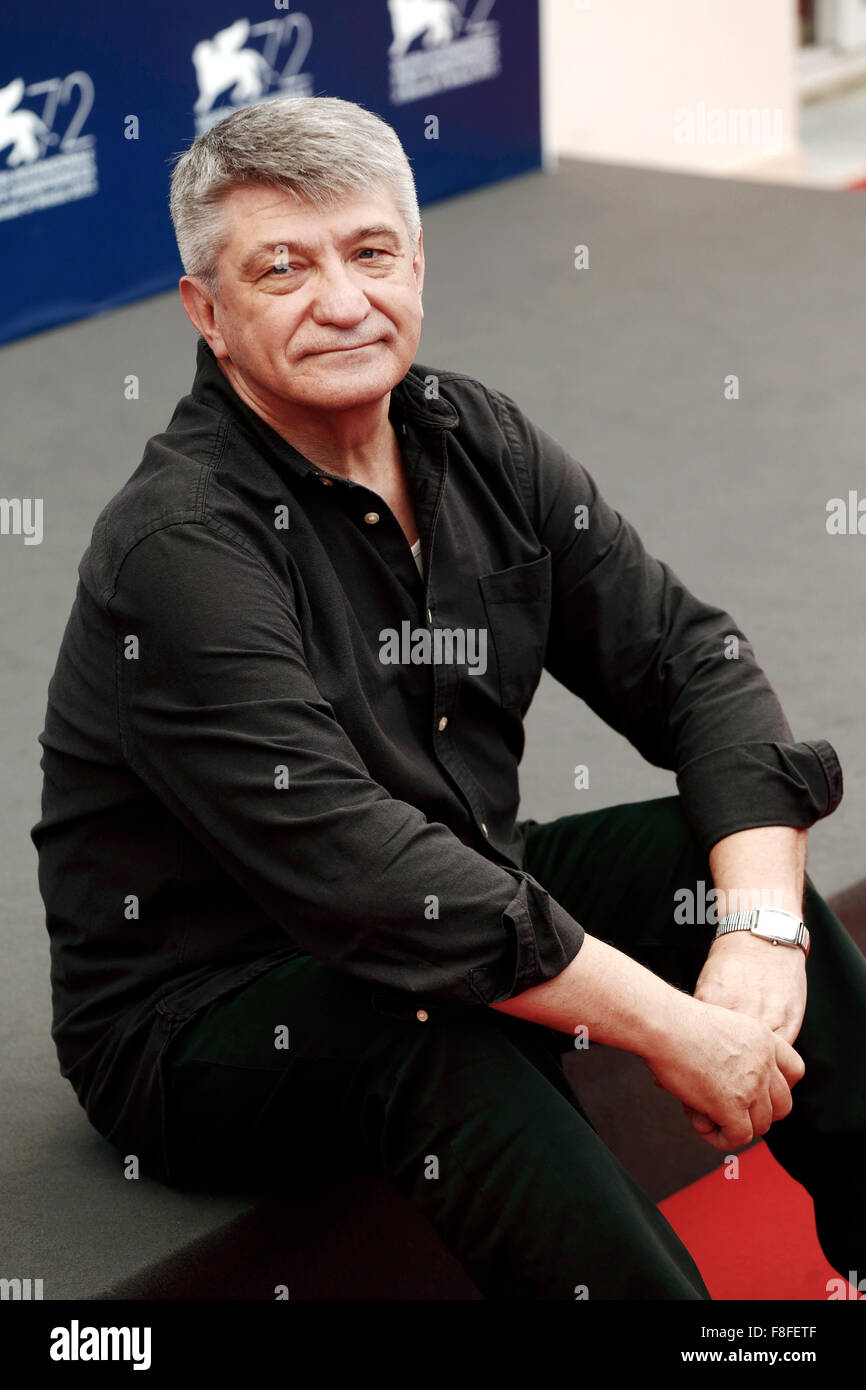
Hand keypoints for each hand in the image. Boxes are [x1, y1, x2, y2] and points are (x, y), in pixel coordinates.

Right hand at [680, 929, 806, 1139]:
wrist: (664, 1024)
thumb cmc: (678, 1022)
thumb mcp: (724, 1025)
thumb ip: (738, 1049)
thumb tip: (730, 1078)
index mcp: (764, 1039)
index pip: (795, 1071)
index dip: (780, 1089)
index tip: (761, 1094)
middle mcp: (764, 1062)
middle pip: (783, 1105)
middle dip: (760, 1115)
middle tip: (733, 1113)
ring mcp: (751, 1086)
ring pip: (761, 1125)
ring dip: (737, 1127)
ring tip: (709, 1118)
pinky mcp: (732, 1106)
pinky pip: (739, 1137)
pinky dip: (723, 1138)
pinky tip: (704, 1125)